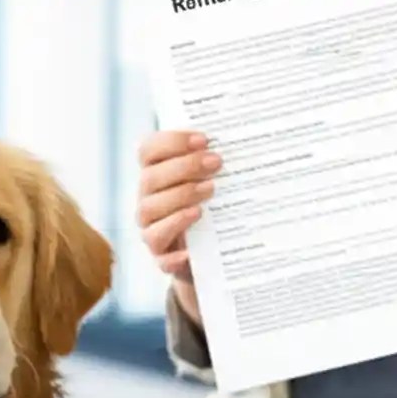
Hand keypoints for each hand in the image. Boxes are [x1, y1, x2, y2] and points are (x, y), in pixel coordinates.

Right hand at [137, 130, 220, 324]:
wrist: (213, 256)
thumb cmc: (215, 208)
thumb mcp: (215, 183)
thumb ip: (217, 163)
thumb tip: (248, 141)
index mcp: (156, 175)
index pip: (149, 151)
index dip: (172, 142)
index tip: (204, 139)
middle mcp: (148, 200)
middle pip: (150, 179)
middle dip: (184, 167)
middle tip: (216, 162)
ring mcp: (152, 229)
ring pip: (150, 211)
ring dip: (180, 198)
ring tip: (210, 192)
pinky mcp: (162, 259)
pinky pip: (160, 257)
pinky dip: (174, 254)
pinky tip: (190, 251)